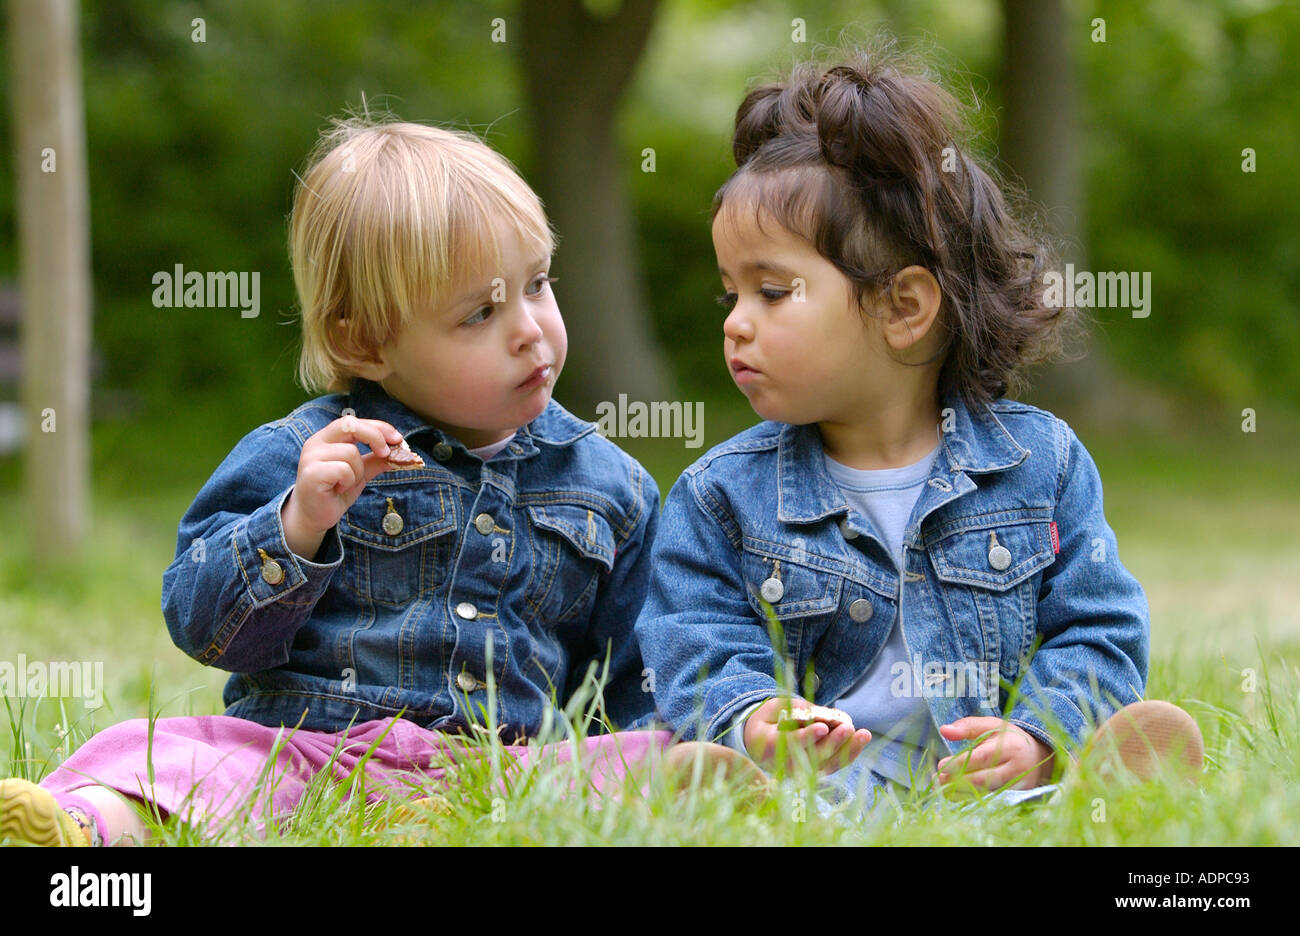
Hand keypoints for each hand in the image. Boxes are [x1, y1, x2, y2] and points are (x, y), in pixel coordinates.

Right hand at [282, 416, 403, 556]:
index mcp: (327, 438)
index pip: (354, 421)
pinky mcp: (312, 473)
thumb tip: (401, 452)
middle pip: (350, 424)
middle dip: (374, 436)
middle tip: (386, 453)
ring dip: (358, 472)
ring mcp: (311, 456)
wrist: (314, 516)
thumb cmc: (336, 491)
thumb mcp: (361, 472)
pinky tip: (338, 489)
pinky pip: (343, 469)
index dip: (378, 427)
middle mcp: (316, 442)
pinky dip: (348, 481)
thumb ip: (376, 460)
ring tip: (346, 484)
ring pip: (351, 453)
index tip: (397, 439)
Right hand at [744, 696, 870, 774]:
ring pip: (828, 764)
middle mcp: (787, 765)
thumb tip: (822, 716)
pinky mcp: (814, 772)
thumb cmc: (768, 721)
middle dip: (833, 742)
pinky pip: (834, 765)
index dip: (807, 736)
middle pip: (813, 756)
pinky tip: (861, 739)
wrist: (758, 744)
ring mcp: (801, 772)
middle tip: (848, 727)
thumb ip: (796, 712)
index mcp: (771, 747)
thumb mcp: (775, 709)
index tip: (822, 727)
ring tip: (864, 735)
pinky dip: (849, 753)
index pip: (791, 743)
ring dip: (848, 750)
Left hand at [937, 717, 1054, 793]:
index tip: (940, 765)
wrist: (1039, 757)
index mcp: (1010, 747)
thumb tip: (944, 730)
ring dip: (961, 793)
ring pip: (987, 793)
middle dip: (958, 780)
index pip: (983, 757)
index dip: (961, 763)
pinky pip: (990, 801)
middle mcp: (1016, 769)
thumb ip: (967, 726)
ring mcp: (1017, 786)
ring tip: (941, 789)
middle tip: (938, 779)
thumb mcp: (991, 725)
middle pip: (985, 778)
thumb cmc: (1008, 738)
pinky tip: (954, 796)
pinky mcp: (1015, 798)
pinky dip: (971, 799)